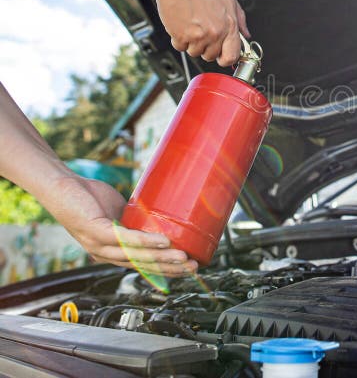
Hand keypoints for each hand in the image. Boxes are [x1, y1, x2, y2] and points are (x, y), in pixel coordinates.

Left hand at [46, 176, 197, 276]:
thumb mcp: (119, 213)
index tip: (190, 268)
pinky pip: (125, 239)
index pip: (143, 267)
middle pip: (142, 266)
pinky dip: (146, 241)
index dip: (167, 270)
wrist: (62, 186)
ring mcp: (99, 245)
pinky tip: (163, 241)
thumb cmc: (89, 197)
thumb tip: (162, 214)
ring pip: (136, 256)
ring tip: (184, 257)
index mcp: (112, 252)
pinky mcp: (96, 231)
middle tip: (194, 267)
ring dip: (162, 258)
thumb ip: (137, 220)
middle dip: (171, 268)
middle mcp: (105, 254)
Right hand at [153, 0, 249, 66]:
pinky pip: (180, 47)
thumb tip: (245, 34)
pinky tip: (182, 24)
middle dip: (207, 47)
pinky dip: (179, 39)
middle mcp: (214, 33)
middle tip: (203, 31)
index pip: (232, 56)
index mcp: (229, 25)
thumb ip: (239, 19)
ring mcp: (197, 36)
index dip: (227, 57)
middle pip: (212, 56)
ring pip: (195, 53)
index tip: (223, 55)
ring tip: (192, 24)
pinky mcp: (180, 36)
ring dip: (192, 43)